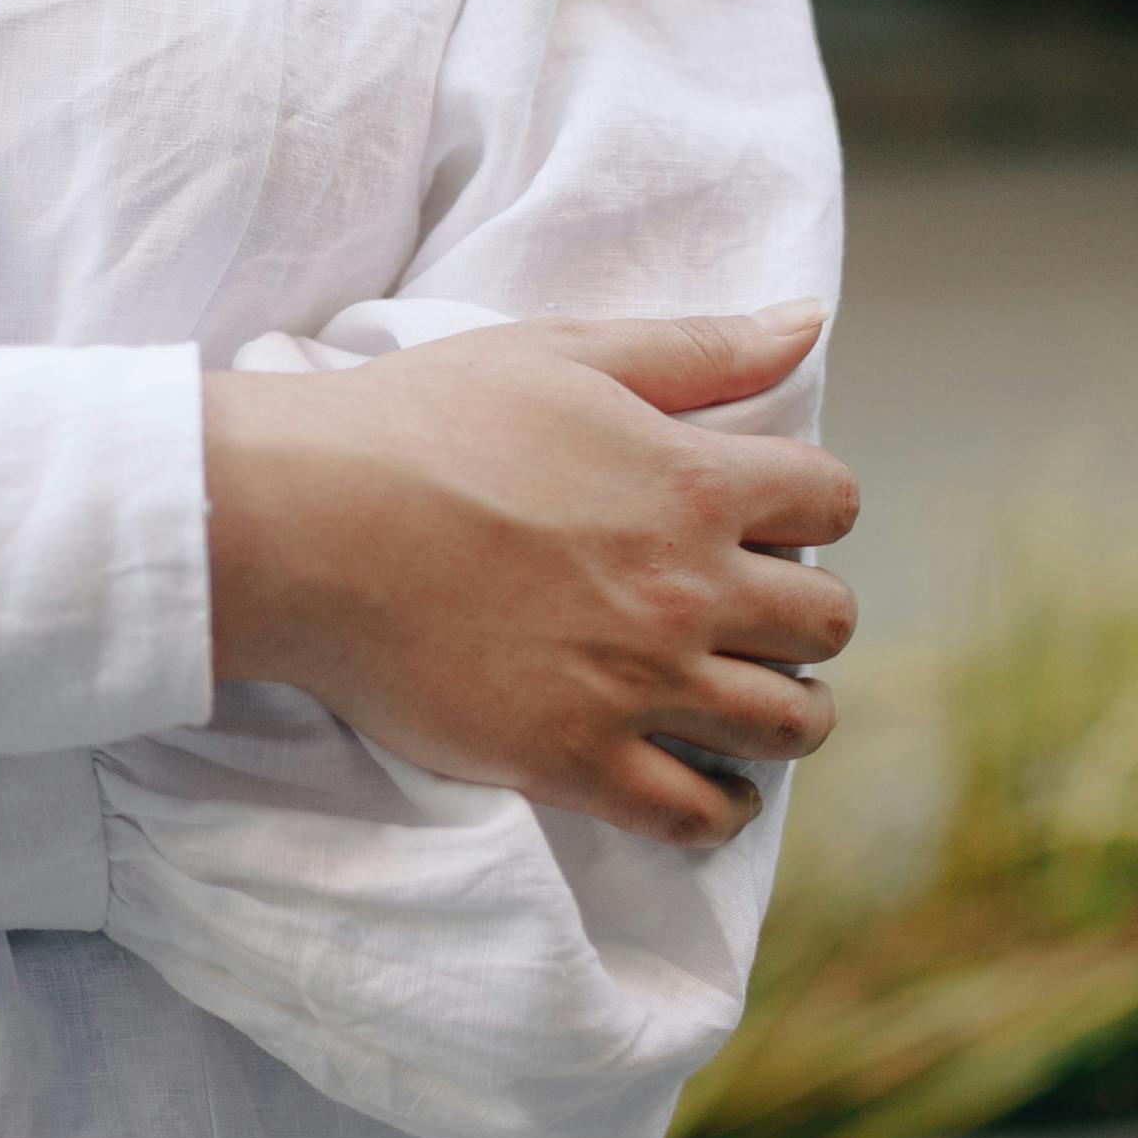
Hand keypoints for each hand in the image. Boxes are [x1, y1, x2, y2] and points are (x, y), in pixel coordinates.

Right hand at [200, 303, 859, 848]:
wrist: (305, 523)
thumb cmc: (423, 423)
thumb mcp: (565, 354)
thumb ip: (698, 346)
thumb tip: (807, 321)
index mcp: (693, 481)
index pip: (832, 500)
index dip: (812, 505)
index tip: (773, 519)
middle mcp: (686, 589)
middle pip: (826, 621)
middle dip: (807, 616)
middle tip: (760, 617)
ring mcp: (636, 684)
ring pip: (787, 726)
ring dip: (788, 715)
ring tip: (754, 706)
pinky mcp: (574, 760)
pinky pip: (697, 815)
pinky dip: (722, 809)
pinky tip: (710, 789)